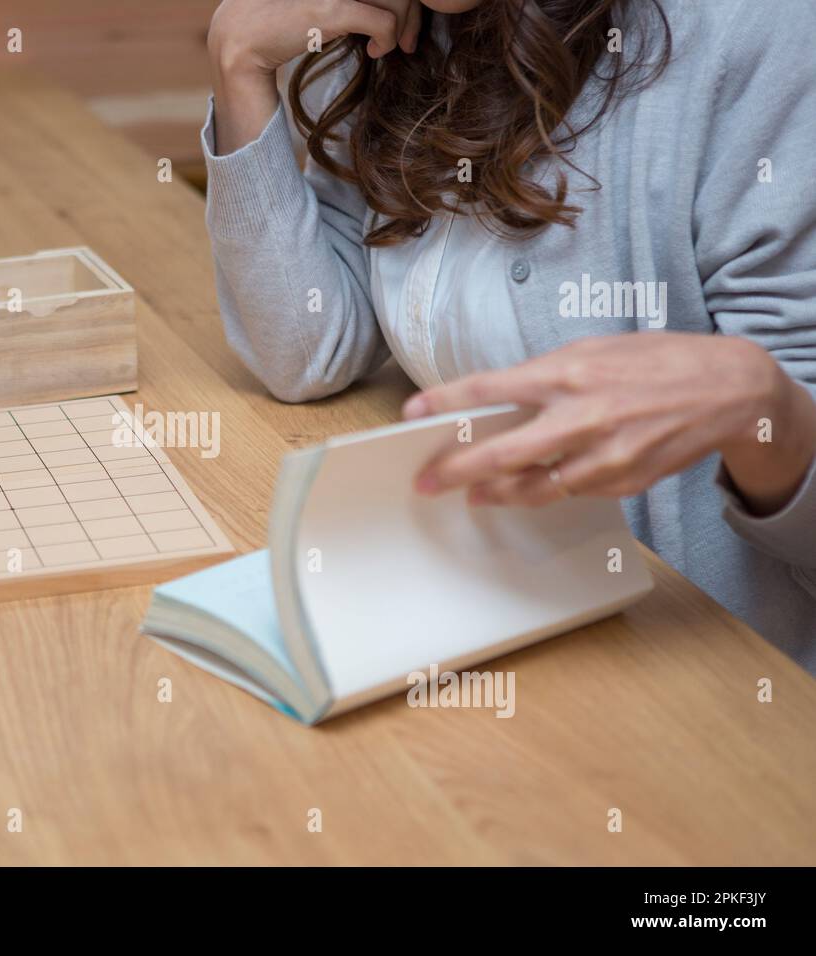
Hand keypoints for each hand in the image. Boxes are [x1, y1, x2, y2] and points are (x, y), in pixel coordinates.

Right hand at [209, 0, 420, 75]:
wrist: (242, 39)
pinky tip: (377, 51)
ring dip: (404, 24)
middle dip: (412, 10)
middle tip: (409, 39)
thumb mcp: (321, 1)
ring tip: (392, 45)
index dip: (404, 0)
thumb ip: (350, 0)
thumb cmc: (282, 20)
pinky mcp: (332, 9)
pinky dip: (388, 38)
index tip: (404, 20)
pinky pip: (382, 21)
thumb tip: (394, 6)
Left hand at [402, 334, 815, 514]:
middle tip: (426, 481)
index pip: (489, 389)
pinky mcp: (623, 481)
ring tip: (472, 494)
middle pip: (501, 452)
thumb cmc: (655, 361)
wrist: (729, 389)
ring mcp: (603, 454)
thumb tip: (496, 399)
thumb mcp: (594, 350)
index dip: (445, 403)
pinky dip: (545, 491)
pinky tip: (527, 489)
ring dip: (496, 493)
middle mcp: (581, 415)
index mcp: (567, 373)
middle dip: (456, 470)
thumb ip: (543, 375)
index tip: (412, 414)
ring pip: (533, 487)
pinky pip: (571, 492)